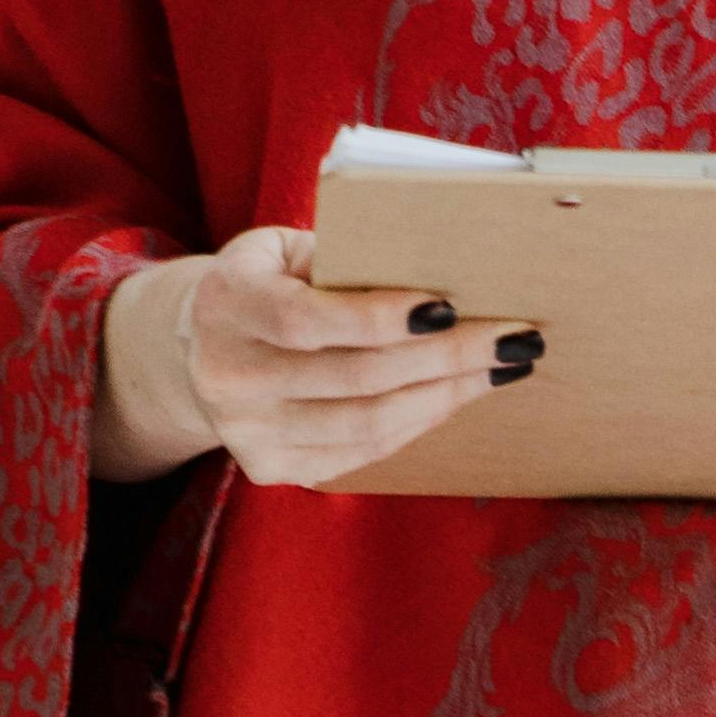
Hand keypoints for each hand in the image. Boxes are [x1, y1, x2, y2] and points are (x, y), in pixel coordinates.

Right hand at [91, 229, 531, 488]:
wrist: (201, 347)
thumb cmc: (268, 282)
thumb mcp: (284, 248)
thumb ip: (343, 255)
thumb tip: (443, 266)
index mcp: (225, 304)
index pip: (306, 321)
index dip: (379, 318)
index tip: (449, 305)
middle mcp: (227, 376)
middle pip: (354, 378)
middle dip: (447, 358)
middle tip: (514, 337)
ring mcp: (246, 432)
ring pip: (368, 424)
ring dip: (447, 395)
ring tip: (501, 367)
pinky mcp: (269, 467)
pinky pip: (362, 452)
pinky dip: (420, 422)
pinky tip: (457, 395)